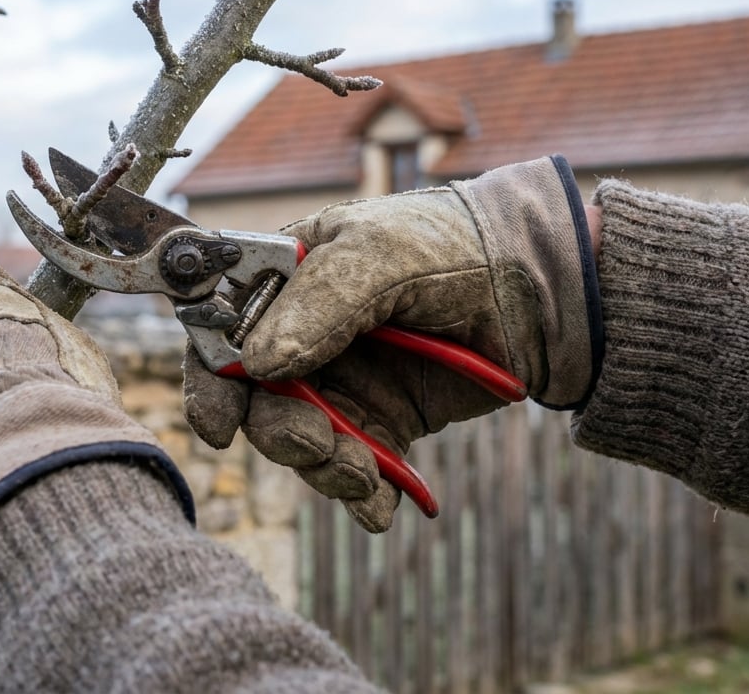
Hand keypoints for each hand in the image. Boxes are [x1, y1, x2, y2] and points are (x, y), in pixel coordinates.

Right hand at [183, 156, 600, 531]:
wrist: (539, 289)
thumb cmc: (453, 244)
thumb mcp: (381, 253)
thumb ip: (319, 304)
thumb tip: (258, 363)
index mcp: (284, 280)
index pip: (219, 330)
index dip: (210, 379)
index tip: (220, 425)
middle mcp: (302, 335)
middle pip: (254, 401)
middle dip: (278, 433)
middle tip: (317, 443)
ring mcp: (343, 382)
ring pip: (300, 442)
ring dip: (322, 467)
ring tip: (364, 472)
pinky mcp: (384, 421)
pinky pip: (355, 469)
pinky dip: (363, 496)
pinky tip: (381, 504)